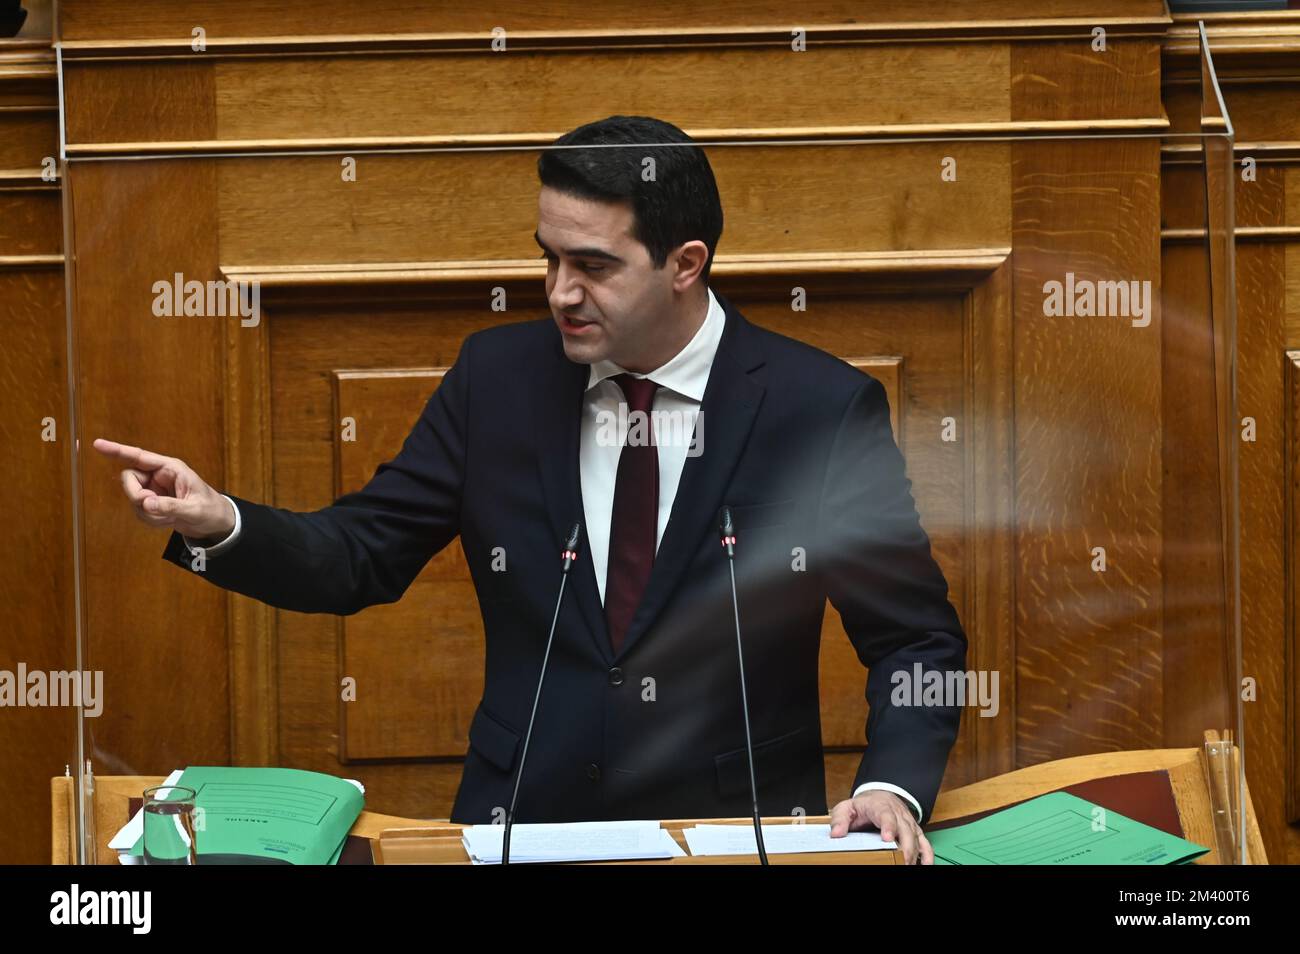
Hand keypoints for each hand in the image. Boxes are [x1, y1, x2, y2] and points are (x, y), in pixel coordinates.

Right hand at [93, 438, 234, 540]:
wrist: (216, 524)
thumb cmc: (211, 510)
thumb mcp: (194, 510)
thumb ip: (171, 506)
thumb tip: (146, 503)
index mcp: (170, 468)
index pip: (139, 456)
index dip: (117, 450)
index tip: (97, 444)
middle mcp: (159, 476)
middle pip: (129, 479)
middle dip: (136, 497)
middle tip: (152, 507)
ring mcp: (154, 490)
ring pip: (133, 498)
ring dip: (148, 513)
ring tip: (171, 518)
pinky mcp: (152, 503)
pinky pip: (138, 511)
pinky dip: (150, 520)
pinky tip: (167, 521)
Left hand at [829, 790, 932, 864]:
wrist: (880, 795)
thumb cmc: (864, 805)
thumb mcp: (847, 808)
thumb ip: (840, 819)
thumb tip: (836, 834)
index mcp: (880, 806)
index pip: (886, 815)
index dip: (888, 827)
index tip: (887, 839)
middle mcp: (898, 814)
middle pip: (905, 830)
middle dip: (904, 847)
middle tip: (900, 862)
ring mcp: (908, 823)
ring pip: (916, 838)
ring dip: (913, 854)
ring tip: (907, 866)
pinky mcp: (915, 832)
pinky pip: (925, 844)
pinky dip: (927, 856)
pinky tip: (925, 866)